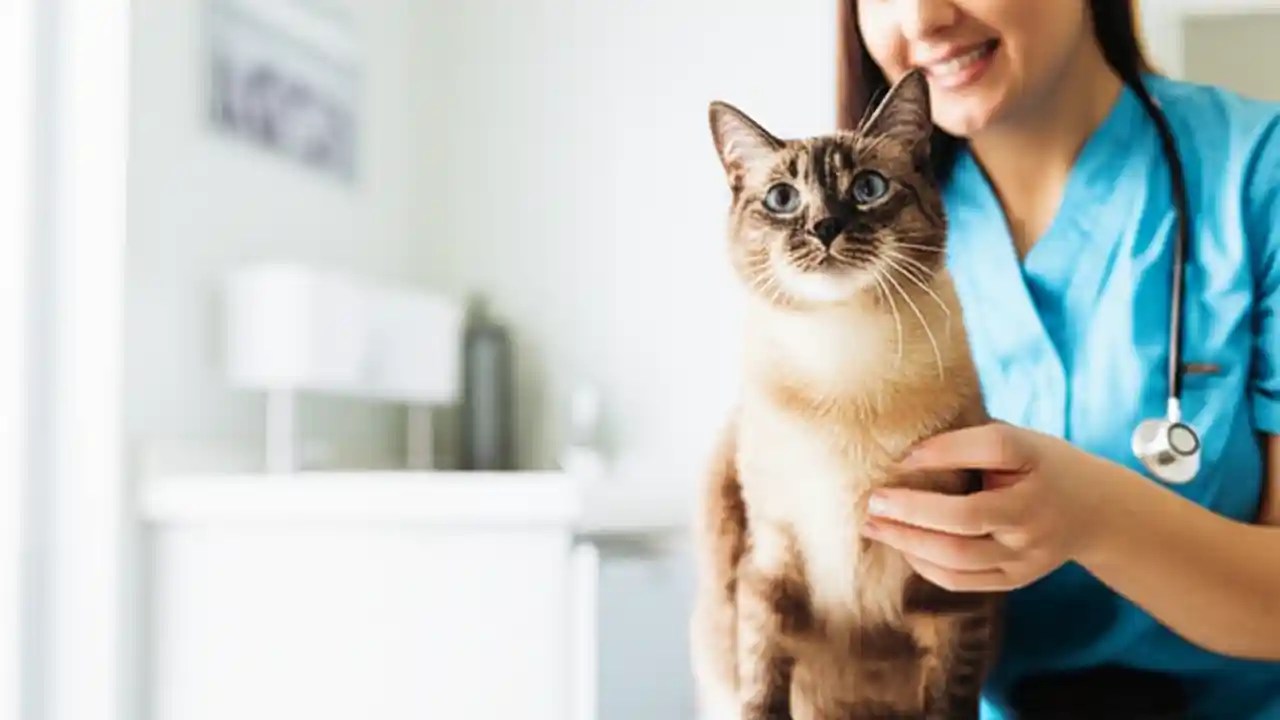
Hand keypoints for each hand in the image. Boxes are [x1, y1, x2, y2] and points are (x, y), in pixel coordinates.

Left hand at [861, 422, 1113, 591]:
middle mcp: (1034, 513)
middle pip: (966, 518)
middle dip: (911, 511)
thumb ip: (972, 442)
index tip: (904, 455)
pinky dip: (925, 565)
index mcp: (1038, 463)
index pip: (993, 449)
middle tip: (874, 501)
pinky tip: (904, 547)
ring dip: (908, 542)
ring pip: (958, 558)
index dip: (944, 450)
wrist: (1096, 512)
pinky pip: (961, 580)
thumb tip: (906, 453)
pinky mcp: (1017, 579)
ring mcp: (1027, 554)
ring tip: (874, 527)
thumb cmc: (1041, 466)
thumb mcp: (1020, 441)